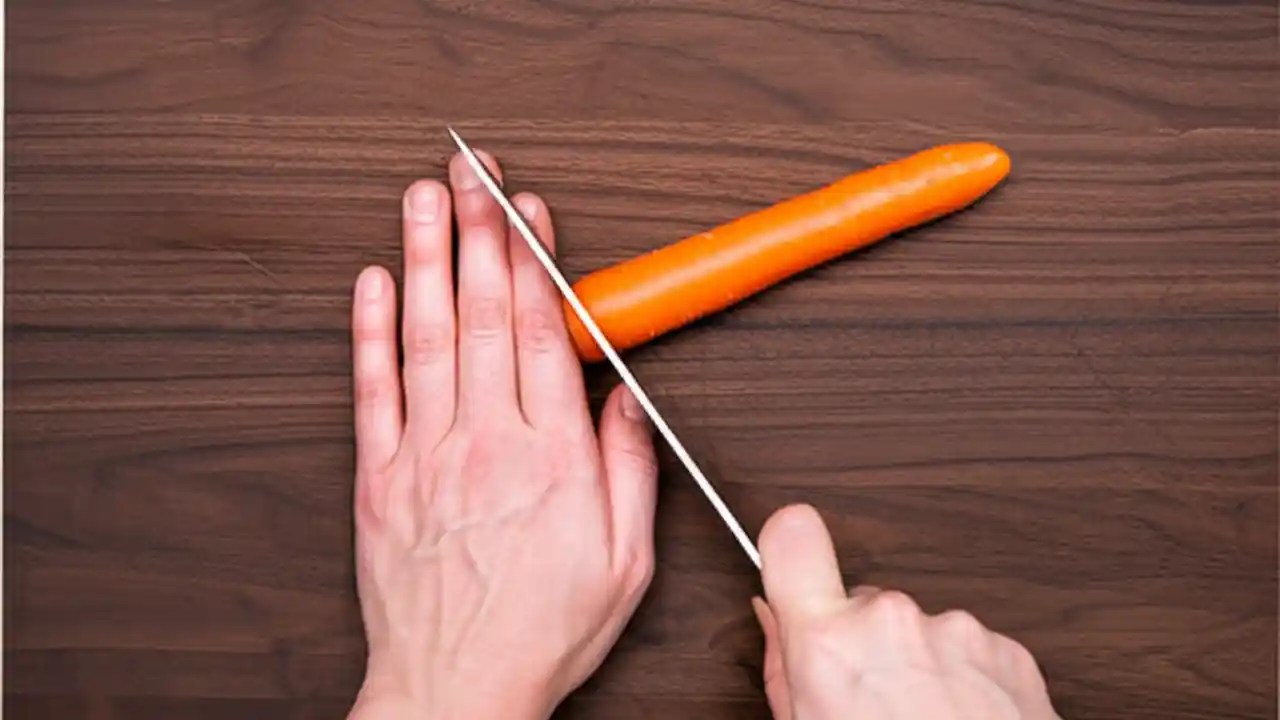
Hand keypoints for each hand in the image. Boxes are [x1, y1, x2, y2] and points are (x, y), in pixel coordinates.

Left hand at [346, 152, 658, 719]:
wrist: (455, 690)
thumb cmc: (541, 631)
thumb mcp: (626, 563)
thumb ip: (629, 469)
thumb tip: (624, 395)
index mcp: (552, 460)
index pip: (541, 334)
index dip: (533, 261)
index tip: (529, 212)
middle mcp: (486, 444)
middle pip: (481, 316)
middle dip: (478, 233)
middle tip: (471, 174)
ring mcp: (425, 457)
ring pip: (425, 338)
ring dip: (425, 260)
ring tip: (424, 200)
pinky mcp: (379, 479)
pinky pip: (372, 392)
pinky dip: (369, 332)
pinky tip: (373, 282)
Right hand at [753, 505, 1059, 719]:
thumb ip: (786, 672)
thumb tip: (776, 623)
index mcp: (829, 647)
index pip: (791, 536)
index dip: (786, 544)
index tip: (787, 561)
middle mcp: (894, 623)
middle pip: (859, 602)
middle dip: (859, 643)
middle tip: (866, 705)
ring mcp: (956, 631)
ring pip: (915, 630)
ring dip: (914, 667)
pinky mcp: (1007, 649)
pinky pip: (964, 649)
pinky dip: (959, 681)